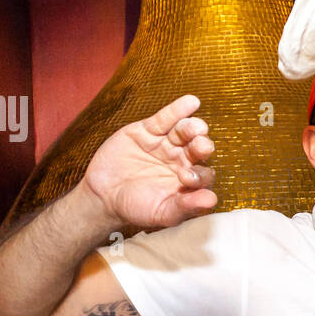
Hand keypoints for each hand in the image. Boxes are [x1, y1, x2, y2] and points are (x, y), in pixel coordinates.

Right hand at [80, 95, 216, 228]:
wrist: (103, 196)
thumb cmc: (136, 208)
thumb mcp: (162, 213)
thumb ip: (186, 206)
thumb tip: (211, 200)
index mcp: (189, 180)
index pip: (204, 174)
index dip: (200, 175)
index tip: (186, 178)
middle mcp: (181, 160)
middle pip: (198, 148)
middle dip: (202, 145)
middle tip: (201, 146)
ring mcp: (165, 144)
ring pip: (184, 132)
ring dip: (192, 127)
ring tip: (195, 128)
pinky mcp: (148, 130)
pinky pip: (165, 119)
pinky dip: (177, 110)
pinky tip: (191, 102)